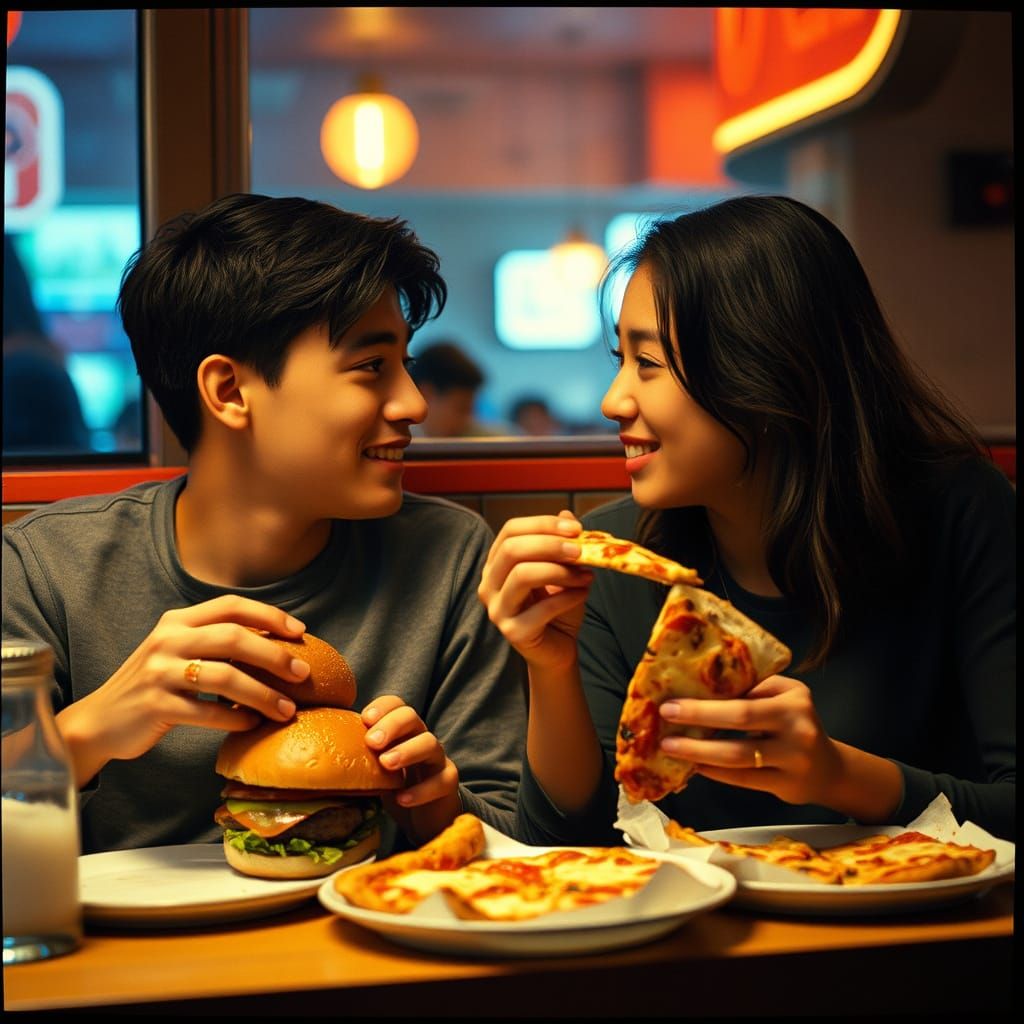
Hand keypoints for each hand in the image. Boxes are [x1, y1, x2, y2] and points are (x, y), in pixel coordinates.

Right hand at [58, 595, 310, 783]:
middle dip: (275, 655)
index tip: (300, 631)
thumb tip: (278, 644)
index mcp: (178, 621)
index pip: (231, 606)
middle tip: (302, 673)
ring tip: (287, 710)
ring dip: (263, 694)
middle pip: (234, 637)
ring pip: (225, 677)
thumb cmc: (155, 684)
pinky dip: (236, 719)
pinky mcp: (156, 705)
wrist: (100, 720)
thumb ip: (215, 641)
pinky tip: (253, 725)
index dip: (269, 615)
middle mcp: (168, 640)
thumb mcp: (178, 651)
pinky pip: (208, 711)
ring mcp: (160, 672)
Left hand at [362, 695, 460, 844]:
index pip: (396, 705)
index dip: (383, 707)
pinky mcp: (448, 783)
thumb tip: (310, 754)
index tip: (364, 719)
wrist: (423, 818)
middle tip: (372, 742)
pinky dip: (421, 789)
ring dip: (407, 750)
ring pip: (430, 743)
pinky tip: (402, 799)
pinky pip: (441, 780)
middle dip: (392, 725)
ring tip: (386, 764)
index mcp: (401, 731)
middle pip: (412, 717)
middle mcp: (420, 738)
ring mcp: (437, 760)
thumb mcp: (371, 771)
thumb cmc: (393, 788)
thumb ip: (354, 758)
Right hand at [478, 510, 592, 671]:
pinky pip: (542, 608)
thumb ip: (562, 544)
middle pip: (512, 550)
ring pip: (522, 575)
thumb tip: (567, 516)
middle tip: (580, 550)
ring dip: (560, 571)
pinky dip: (568, 597)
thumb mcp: (563, 569)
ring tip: (586, 575)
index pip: (510, 530)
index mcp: (496, 563)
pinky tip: (584, 593)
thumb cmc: (557, 606)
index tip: (576, 529)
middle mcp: (489, 584)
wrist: (559, 647)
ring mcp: (497, 609)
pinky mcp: (512, 632)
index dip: (543, 524)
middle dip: (550, 545)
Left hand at [657, 675, 843, 806]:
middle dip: (698, 717)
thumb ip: (752, 692)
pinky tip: (696, 766)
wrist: (830, 770)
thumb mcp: (784, 698)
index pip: (745, 696)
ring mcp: (795, 758)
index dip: (707, 700)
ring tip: (672, 747)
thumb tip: (698, 690)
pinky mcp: (787, 785)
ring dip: (700, 751)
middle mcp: (798, 725)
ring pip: (738, 755)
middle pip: (741, 718)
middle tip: (666, 717)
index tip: (673, 700)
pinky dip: (716, 772)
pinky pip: (743, 778)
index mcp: (794, 698)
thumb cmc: (795, 726)